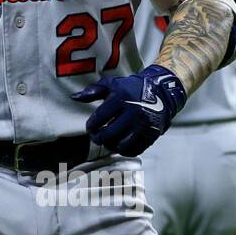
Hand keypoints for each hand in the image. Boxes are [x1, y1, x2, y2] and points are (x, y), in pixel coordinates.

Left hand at [71, 64, 186, 155]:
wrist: (161, 92)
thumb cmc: (131, 88)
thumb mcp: (112, 84)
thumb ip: (92, 91)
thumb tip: (74, 97)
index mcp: (121, 98)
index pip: (100, 118)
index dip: (91, 126)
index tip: (90, 128)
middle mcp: (133, 112)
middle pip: (109, 134)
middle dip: (98, 138)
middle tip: (96, 137)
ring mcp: (144, 125)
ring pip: (122, 145)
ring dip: (111, 146)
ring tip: (108, 141)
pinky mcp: (152, 134)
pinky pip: (135, 150)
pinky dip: (125, 150)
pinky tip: (120, 144)